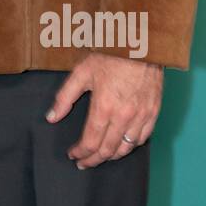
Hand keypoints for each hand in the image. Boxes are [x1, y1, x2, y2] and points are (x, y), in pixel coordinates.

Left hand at [46, 53, 162, 167]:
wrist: (140, 43)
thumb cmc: (109, 55)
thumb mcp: (81, 73)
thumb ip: (64, 98)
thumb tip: (51, 117)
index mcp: (104, 107)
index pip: (91, 142)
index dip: (80, 152)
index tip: (73, 155)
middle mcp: (124, 115)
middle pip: (108, 149)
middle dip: (93, 160)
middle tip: (83, 163)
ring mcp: (141, 115)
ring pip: (126, 147)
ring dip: (112, 156)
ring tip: (101, 157)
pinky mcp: (154, 111)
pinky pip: (143, 137)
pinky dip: (131, 146)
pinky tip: (122, 145)